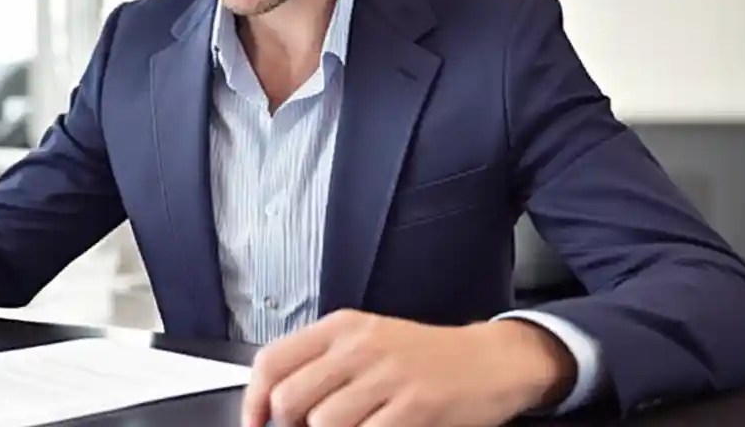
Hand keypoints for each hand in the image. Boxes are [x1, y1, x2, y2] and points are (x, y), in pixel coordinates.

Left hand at [240, 309, 575, 426]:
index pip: (273, 361)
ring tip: (355, 426)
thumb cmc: (425, 355)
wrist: (490, 361)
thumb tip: (274, 401)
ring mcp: (388, 376)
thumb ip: (322, 363)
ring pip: (323, 423)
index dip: (253, 400)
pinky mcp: (415, 406)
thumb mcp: (367, 340)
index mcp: (342, 327)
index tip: (253, 422)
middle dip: (291, 426)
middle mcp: (360, 347)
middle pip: (291, 399)